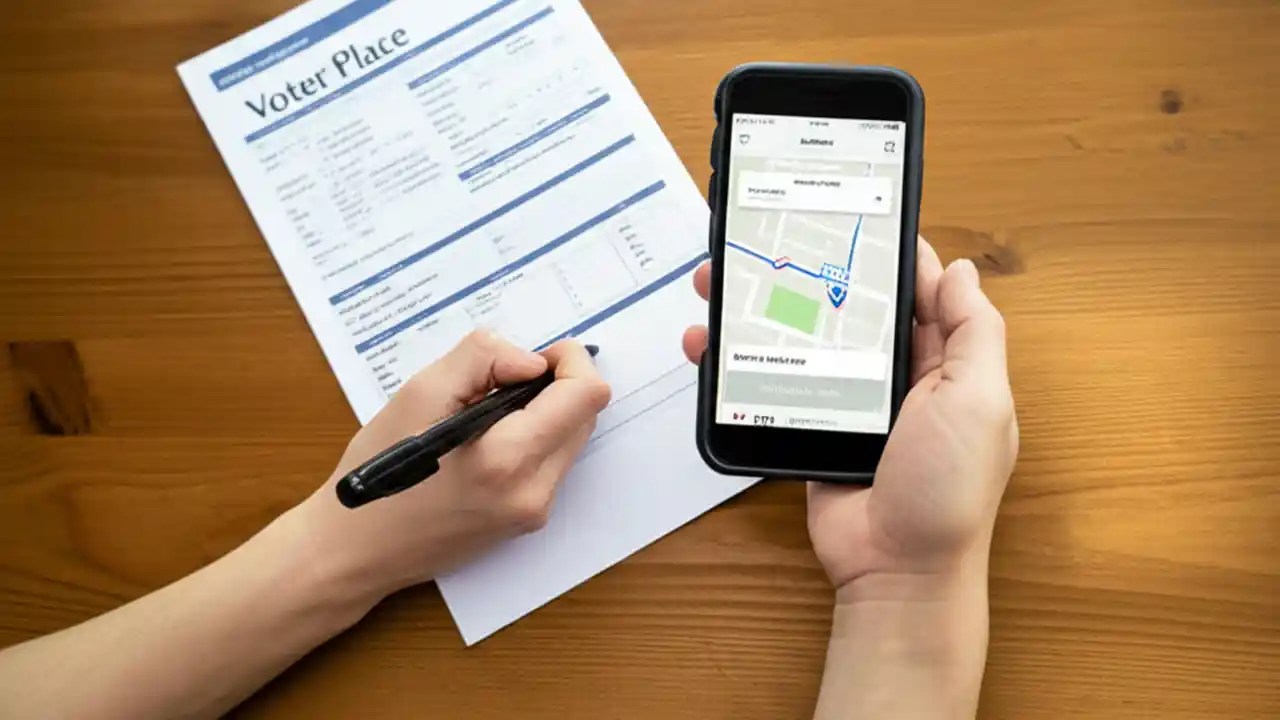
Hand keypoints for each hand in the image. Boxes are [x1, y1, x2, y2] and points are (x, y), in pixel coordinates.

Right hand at [298, 331, 610, 602]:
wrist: (356, 549)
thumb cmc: (378, 470)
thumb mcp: (420, 394)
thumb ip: (483, 359)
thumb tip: (532, 362)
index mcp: (508, 458)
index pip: (586, 396)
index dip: (569, 361)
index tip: (531, 358)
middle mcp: (533, 492)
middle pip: (586, 416)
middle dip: (555, 385)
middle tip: (499, 383)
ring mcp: (533, 513)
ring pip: (572, 440)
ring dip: (545, 413)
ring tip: (484, 415)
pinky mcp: (526, 523)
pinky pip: (552, 465)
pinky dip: (532, 440)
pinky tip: (484, 444)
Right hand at [681, 239, 1016, 592]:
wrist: (896, 570)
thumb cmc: (947, 492)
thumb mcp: (979, 401)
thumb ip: (974, 332)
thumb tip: (961, 269)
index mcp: (946, 364)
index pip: (917, 291)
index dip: (887, 253)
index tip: (849, 217)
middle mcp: (899, 378)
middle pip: (849, 308)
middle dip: (808, 273)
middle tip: (765, 243)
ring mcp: (850, 402)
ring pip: (803, 339)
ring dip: (763, 311)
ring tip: (720, 285)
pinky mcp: (810, 426)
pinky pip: (774, 384)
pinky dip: (740, 365)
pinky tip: (709, 347)